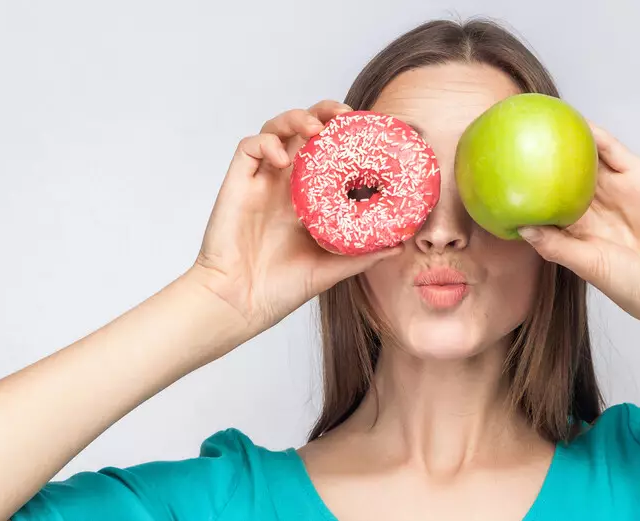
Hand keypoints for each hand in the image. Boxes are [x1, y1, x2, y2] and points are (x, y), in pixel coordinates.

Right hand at [182, 100, 401, 340]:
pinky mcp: (238, 183)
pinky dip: (267, 143)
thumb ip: (362, 254)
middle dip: (323, 113)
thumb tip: (401, 243)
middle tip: (345, 115)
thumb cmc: (280, 289)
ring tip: (316, 129)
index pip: (328, 153)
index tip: (370, 131)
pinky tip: (284, 160)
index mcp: (308, 198)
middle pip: (303, 131)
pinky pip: (249, 147)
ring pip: (276, 130)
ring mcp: (261, 181)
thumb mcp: (331, 269)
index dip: (346, 136)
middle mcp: (285, 184)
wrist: (239, 304)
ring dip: (296, 119)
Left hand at [518, 123, 639, 338]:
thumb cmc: (630, 282)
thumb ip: (553, 244)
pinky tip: (574, 121)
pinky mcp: (635, 174)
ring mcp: (615, 187)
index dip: (525, 184)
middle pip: (561, 171)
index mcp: (578, 226)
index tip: (499, 169)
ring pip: (585, 155)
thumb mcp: (584, 263)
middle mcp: (593, 203)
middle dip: (540, 153)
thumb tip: (518, 226)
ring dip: (566, 137)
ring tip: (539, 116)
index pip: (545, 198)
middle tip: (512, 133)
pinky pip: (611, 149)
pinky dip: (594, 134)